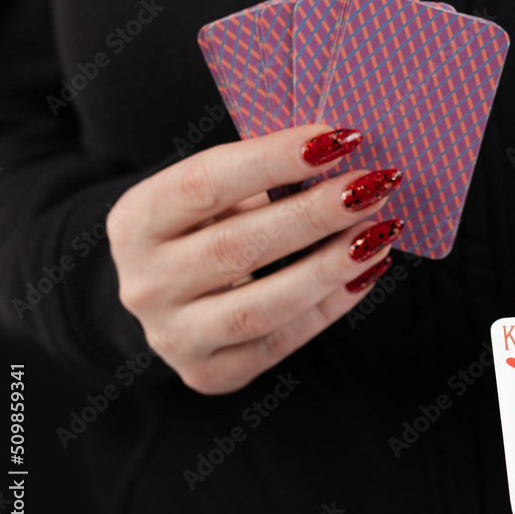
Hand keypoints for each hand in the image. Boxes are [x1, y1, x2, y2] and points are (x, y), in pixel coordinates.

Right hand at [107, 126, 402, 394]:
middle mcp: (146, 284)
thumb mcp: (214, 196)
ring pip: (262, 307)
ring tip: (378, 234)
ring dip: (329, 267)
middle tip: (372, 187)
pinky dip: (330, 307)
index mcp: (136, 222)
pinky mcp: (210, 374)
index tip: (336, 139)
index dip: (273, 160)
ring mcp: (174, 336)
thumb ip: (260, 175)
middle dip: (315, 214)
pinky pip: (281, 343)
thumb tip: (340, 149)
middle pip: (238, 246)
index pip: (204, 183)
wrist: (167, 301)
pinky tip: (367, 274)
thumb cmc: (203, 230)